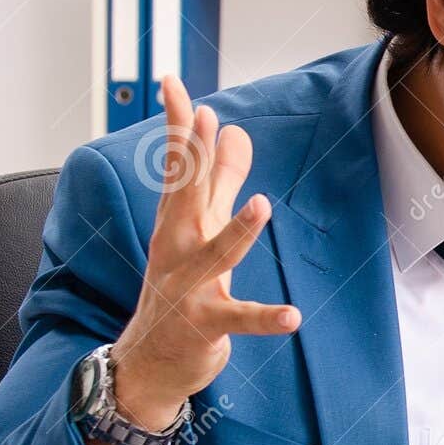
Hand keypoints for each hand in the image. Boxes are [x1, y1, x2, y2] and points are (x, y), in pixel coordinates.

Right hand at [110, 76, 300, 431]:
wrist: (150, 360)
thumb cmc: (181, 286)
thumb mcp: (202, 229)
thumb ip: (222, 180)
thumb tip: (234, 128)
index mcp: (179, 221)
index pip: (179, 167)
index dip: (180, 128)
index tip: (174, 84)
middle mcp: (179, 247)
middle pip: (187, 196)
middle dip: (195, 159)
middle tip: (206, 119)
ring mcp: (189, 286)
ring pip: (217, 254)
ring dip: (238, 230)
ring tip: (262, 204)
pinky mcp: (206, 323)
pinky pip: (239, 319)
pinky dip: (265, 319)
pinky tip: (292, 317)